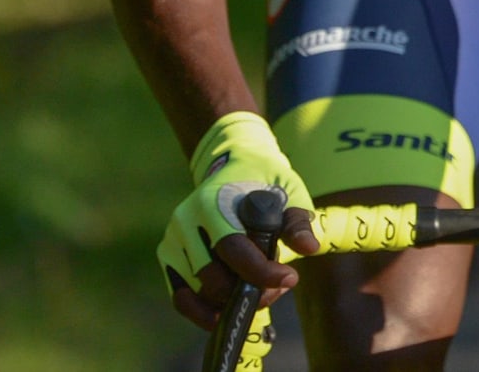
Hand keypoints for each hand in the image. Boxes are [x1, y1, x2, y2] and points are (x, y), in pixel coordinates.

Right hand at [158, 112, 323, 330]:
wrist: (232, 166)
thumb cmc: (264, 181)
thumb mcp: (288, 190)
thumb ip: (296, 220)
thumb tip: (309, 249)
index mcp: (211, 203)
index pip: (232, 248)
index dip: (260, 272)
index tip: (290, 279)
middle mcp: (185, 223)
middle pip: (212, 277)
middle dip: (250, 290)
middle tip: (279, 286)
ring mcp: (172, 241)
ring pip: (198, 292)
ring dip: (231, 303)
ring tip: (262, 292)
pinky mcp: (169, 258)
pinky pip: (181, 298)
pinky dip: (203, 311)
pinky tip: (228, 310)